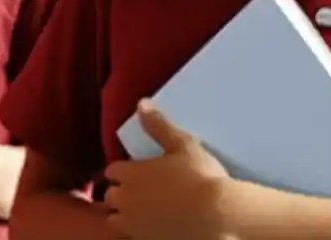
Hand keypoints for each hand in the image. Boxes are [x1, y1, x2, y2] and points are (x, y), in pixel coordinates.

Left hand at [104, 100, 233, 239]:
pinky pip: (133, 237)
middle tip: (140, 193)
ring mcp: (134, 224)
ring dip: (124, 216)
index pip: (112, 171)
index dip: (123, 172)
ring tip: (144, 214)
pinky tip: (156, 229)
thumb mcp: (182, 145)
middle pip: (111, 196)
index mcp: (129, 174)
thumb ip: (158, 125)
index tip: (136, 173)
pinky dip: (139, 232)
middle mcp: (125, 200)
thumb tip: (142, 103)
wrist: (220, 217)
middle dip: (121, 194)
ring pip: (115, 220)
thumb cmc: (202, 177)